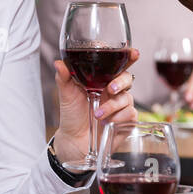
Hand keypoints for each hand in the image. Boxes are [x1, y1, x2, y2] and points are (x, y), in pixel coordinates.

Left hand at [53, 50, 139, 165]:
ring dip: (112, 106)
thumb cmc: (72, 115)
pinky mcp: (126, 121)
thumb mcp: (66, 95)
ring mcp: (121, 106)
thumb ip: (64, 78)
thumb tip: (59, 63)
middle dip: (121, 82)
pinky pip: (131, 114)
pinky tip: (107, 123)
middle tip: (110, 89)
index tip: (133, 53)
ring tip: (97, 115)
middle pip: (128, 78)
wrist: (73, 140)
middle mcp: (114, 91)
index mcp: (102, 81)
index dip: (128, 58)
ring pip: (128, 98)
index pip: (118, 66)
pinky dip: (118, 118)